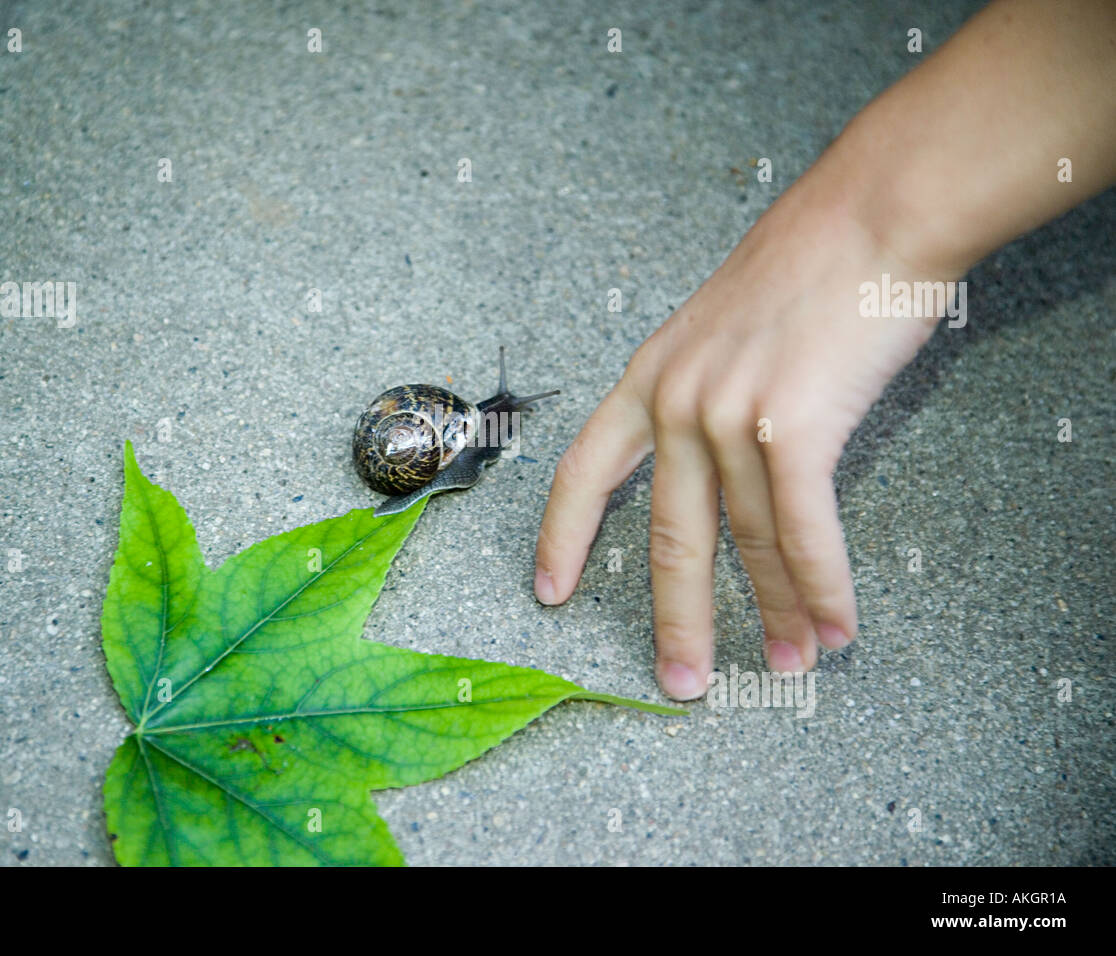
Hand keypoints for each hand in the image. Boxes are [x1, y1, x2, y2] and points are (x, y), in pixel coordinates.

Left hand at [533, 191, 953, 699]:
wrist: (872, 211)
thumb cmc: (809, 264)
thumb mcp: (723, 325)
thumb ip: (707, 390)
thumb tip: (723, 458)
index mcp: (649, 376)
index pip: (584, 471)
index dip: (562, 537)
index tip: (547, 591)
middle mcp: (676, 400)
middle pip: (670, 535)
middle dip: (677, 619)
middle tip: (680, 682)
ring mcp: (728, 412)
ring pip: (749, 540)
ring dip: (777, 611)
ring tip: (788, 662)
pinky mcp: (792, 424)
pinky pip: (803, 530)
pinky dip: (821, 586)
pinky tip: (833, 626)